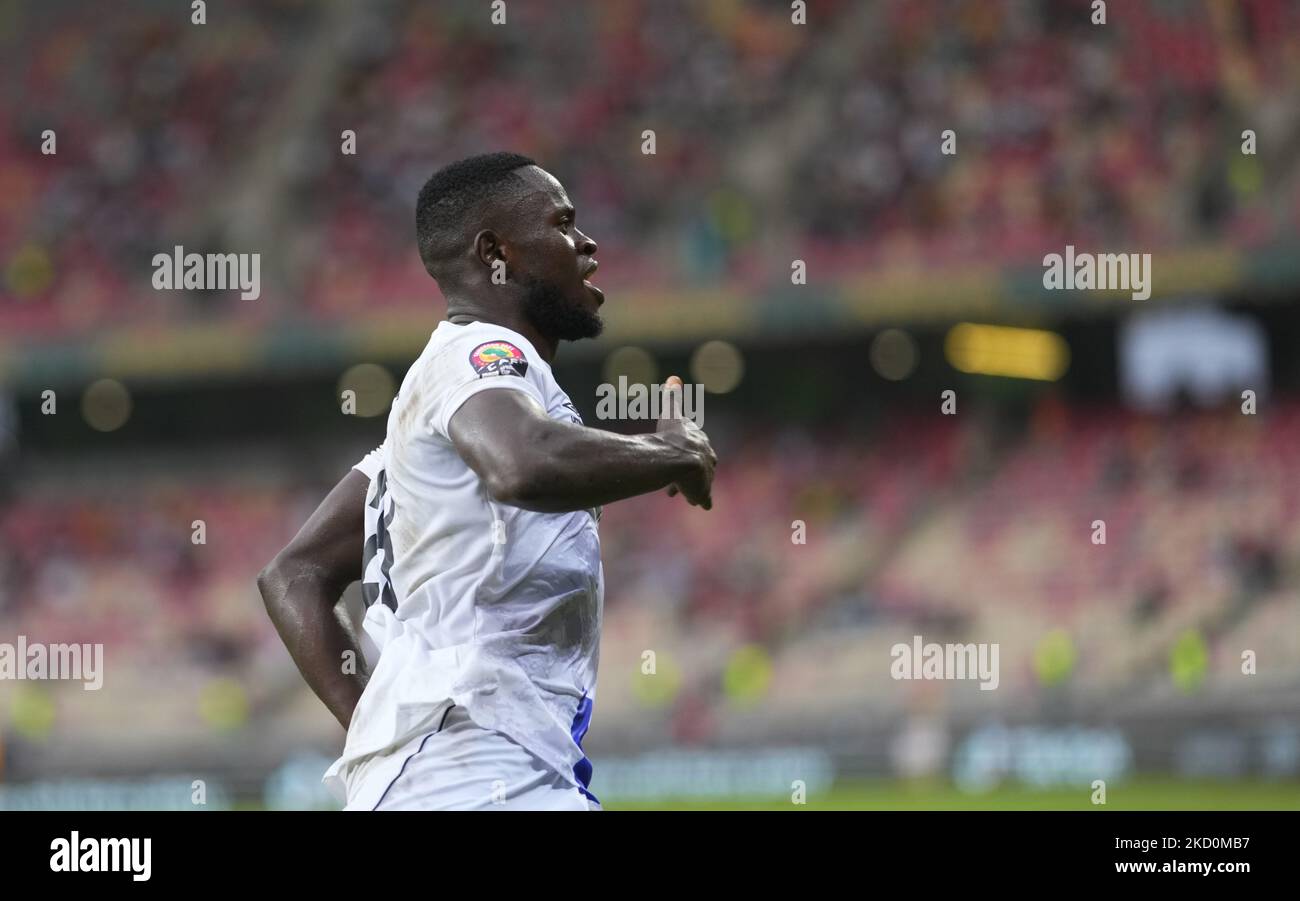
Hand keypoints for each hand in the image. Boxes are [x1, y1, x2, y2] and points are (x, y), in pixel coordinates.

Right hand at [656, 375, 716, 509]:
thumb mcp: (670, 413)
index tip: (676, 456)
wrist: (676, 458)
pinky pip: (703, 497)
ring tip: (679, 491)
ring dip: (691, 487)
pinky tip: (701, 505)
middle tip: (679, 475)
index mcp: (700, 441)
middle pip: (700, 466)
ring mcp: (706, 476)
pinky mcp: (703, 491)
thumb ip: (672, 397)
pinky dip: (702, 500)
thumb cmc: (670, 435)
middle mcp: (707, 458)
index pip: (695, 446)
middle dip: (690, 471)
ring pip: (700, 483)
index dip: (685, 451)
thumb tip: (673, 378)